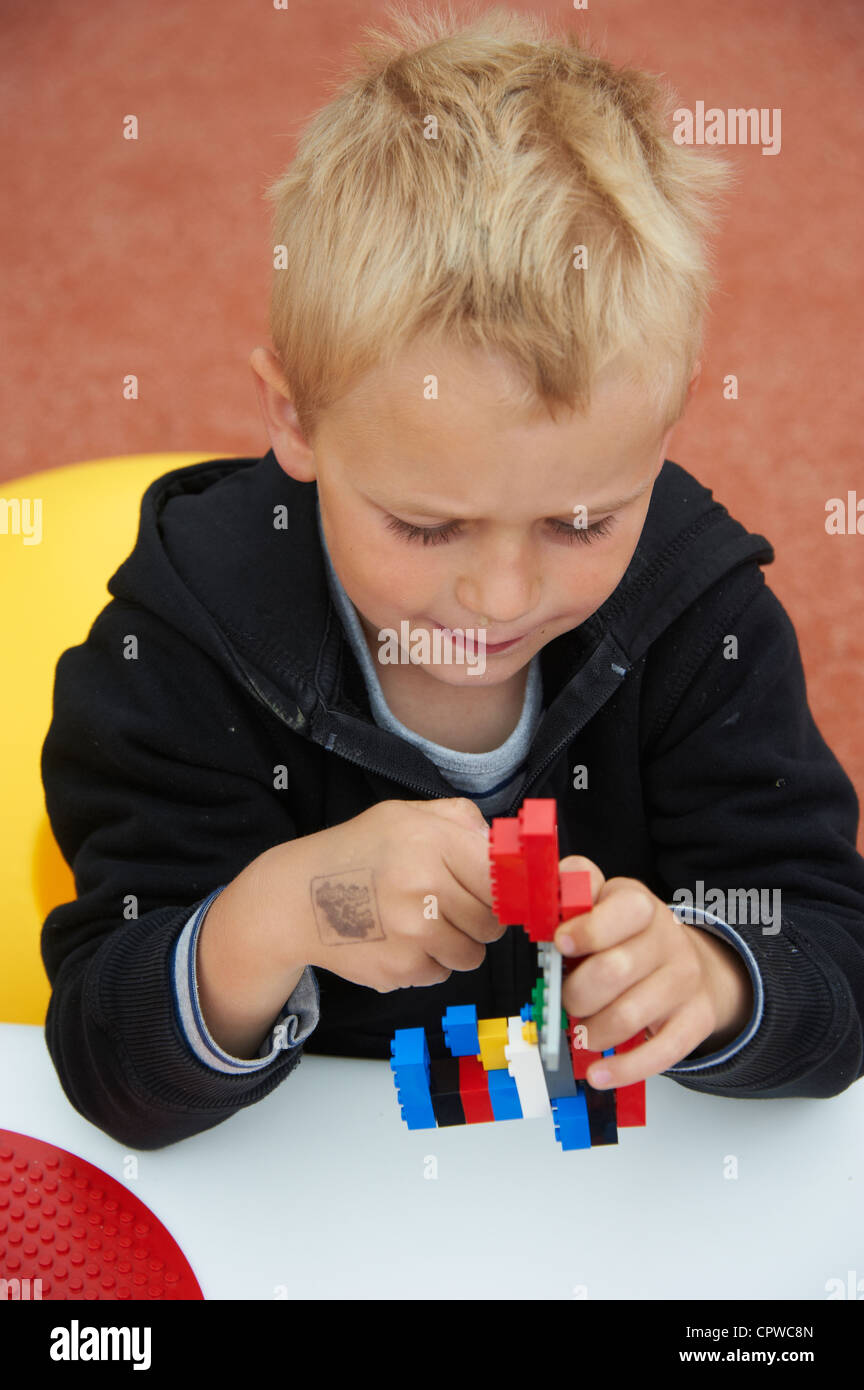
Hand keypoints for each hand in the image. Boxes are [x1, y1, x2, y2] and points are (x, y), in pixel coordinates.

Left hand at [553, 857, 753, 1087]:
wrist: (691, 963)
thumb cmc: (629, 936)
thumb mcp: (603, 903)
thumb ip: (572, 895)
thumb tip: (540, 898)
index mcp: (639, 905)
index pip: (621, 912)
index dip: (586, 930)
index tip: (560, 944)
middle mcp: (668, 940)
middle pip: (613, 971)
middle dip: (575, 993)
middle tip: (565, 999)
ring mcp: (685, 981)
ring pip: (628, 1017)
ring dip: (591, 1031)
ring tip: (582, 1029)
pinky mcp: (696, 1020)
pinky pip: (660, 1053)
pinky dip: (623, 1069)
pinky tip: (598, 1073)